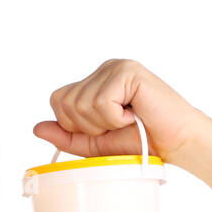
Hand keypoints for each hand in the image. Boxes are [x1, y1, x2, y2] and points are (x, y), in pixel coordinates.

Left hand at [32, 59, 205, 165]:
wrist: (176, 144)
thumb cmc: (140, 143)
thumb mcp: (95, 144)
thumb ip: (66, 135)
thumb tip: (36, 128)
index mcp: (94, 82)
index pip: (58, 101)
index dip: (74, 124)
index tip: (105, 128)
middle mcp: (104, 69)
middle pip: (64, 102)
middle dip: (88, 125)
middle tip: (118, 125)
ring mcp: (116, 67)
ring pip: (80, 104)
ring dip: (104, 123)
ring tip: (128, 120)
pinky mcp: (127, 71)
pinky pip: (100, 102)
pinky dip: (116, 118)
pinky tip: (135, 113)